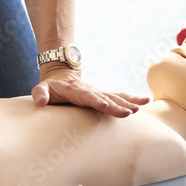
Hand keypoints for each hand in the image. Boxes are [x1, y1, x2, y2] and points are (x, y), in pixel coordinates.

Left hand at [31, 64, 149, 117]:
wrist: (61, 73)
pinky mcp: (103, 94)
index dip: (96, 101)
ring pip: (115, 97)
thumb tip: (40, 101)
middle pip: (105, 98)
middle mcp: (90, 90)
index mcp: (76, 90)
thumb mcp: (42, 87)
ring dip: (128, 102)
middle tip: (130, 112)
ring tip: (141, 107)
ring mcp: (98, 92)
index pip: (87, 96)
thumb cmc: (51, 85)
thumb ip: (40, 93)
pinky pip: (118, 96)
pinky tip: (144, 101)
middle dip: (117, 105)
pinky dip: (131, 98)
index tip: (105, 105)